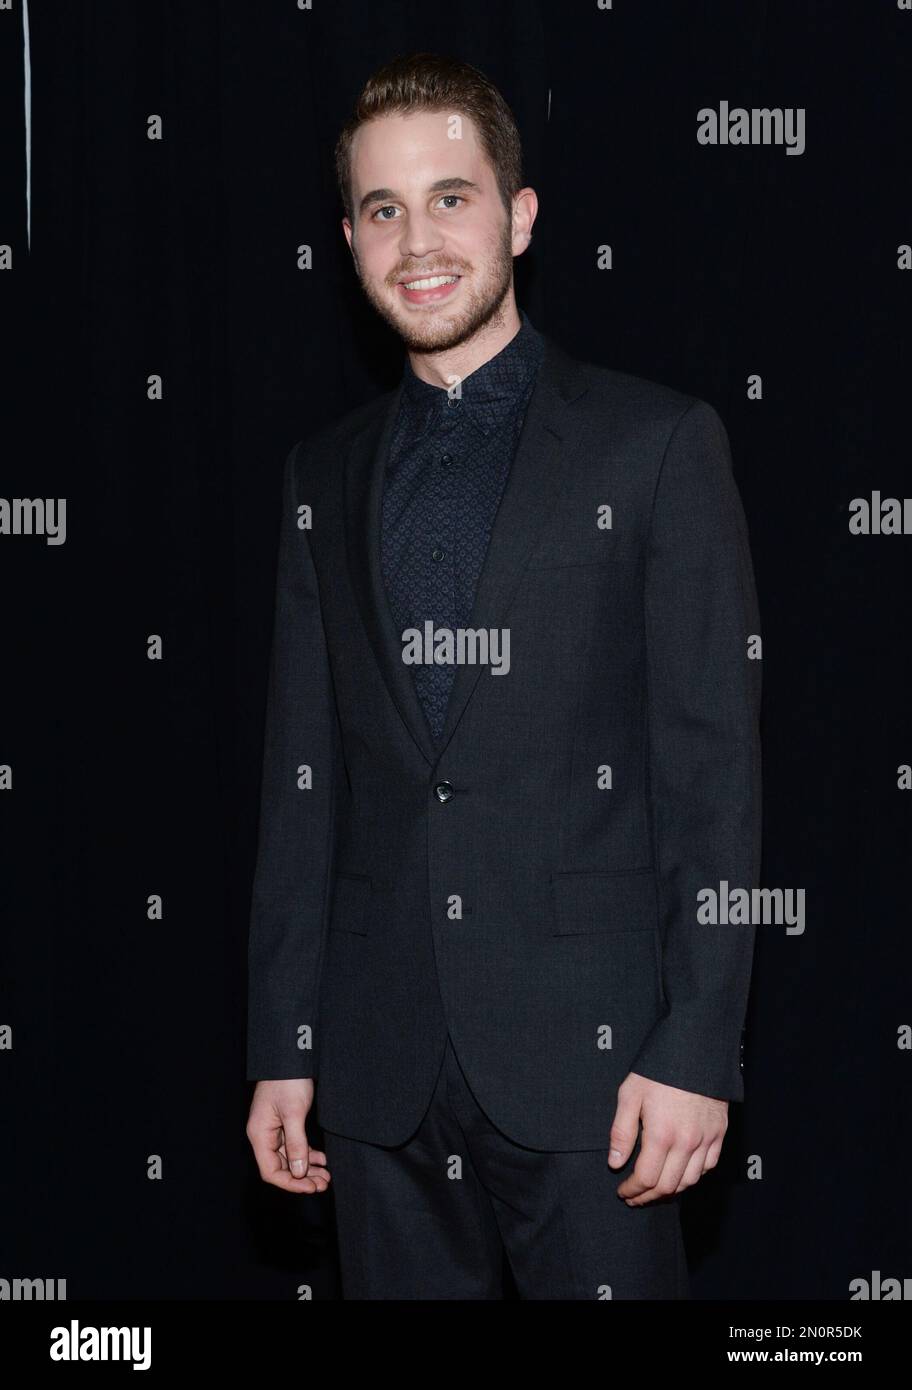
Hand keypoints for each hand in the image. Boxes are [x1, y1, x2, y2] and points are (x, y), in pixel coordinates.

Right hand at [246, 1078, 330, 1193]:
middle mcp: (264, 1135)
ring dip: (307, 1169)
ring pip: (290, 1158)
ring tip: (326, 1177)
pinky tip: (322, 1160)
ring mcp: (274, 1130)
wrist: (290, 1056)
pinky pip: (294, 1146)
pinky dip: (307, 1155)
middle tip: (323, 1184)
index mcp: (260, 1134)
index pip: (271, 1171)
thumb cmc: (288, 1080)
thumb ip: (297, 1143)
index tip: (310, 1187)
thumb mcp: (294, 1112)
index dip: (291, 1183)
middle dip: (302, 1178)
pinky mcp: (284, 1123)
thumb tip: (299, 1173)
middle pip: (281, 1167)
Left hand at [608, 1071, 727, 1204]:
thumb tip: (615, 1163)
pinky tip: (680, 1172)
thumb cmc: (659, 1070)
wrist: (696, 1049)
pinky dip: (693, 1176)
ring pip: (689, 1181)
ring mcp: (706, 1139)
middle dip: (648, 1196)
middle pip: (668, 1186)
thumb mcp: (630, 1094)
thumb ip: (622, 1132)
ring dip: (670, 1190)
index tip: (623, 1192)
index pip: (646, 1178)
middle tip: (635, 1196)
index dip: (632, 1190)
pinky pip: (708, 1166)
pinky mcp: (719, 1133)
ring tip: (655, 1188)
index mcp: (661, 1135)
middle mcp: (686, 1143)